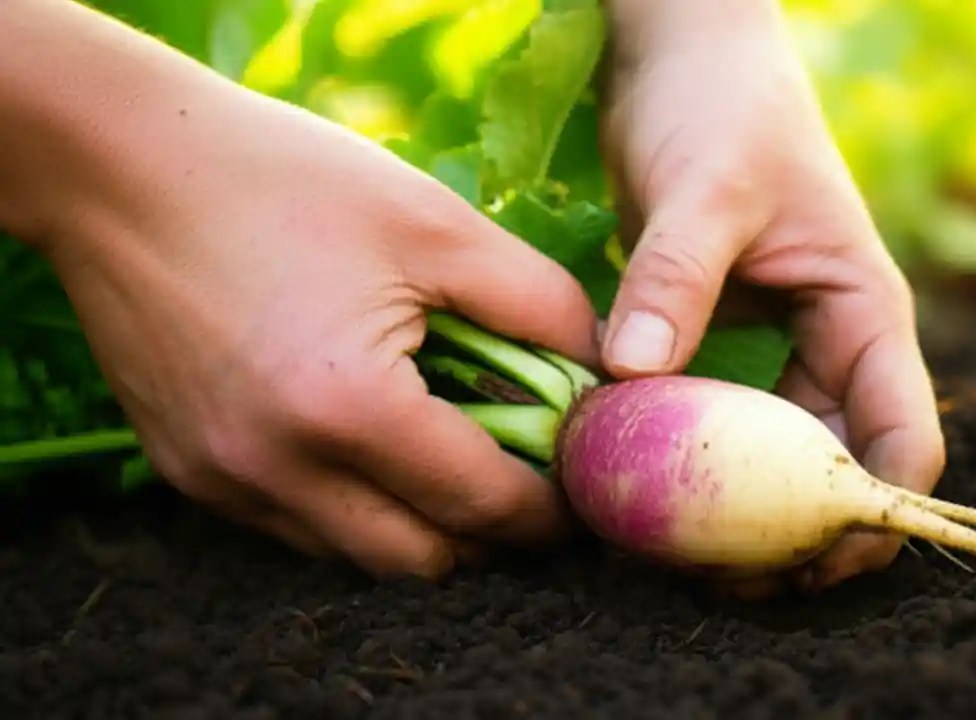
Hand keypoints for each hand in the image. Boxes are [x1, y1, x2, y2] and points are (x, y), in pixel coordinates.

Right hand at [3, 1, 598, 577]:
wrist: (121, 169)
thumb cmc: (287, 183)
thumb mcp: (437, 226)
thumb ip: (539, 306)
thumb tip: (598, 370)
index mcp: (350, 410)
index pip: (482, 506)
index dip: (548, 509)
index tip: (579, 487)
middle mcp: (280, 470)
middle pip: (424, 559)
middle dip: (489, 532)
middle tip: (525, 477)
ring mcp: (226, 481)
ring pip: (359, 555)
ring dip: (421, 524)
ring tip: (452, 454)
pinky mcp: (190, 473)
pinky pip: (298, 527)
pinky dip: (354, 506)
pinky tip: (373, 442)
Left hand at [599, 0, 945, 594]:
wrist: (679, 62)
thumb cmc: (716, 109)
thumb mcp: (702, 188)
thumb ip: (675, 278)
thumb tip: (634, 376)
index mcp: (865, 317)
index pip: (902, 443)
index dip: (868, 517)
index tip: (798, 566)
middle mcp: (831, 349)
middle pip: (834, 474)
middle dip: (789, 538)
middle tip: (713, 580)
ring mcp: (776, 352)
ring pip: (770, 463)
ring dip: (733, 513)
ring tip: (667, 553)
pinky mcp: (720, 348)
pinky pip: (714, 430)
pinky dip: (686, 466)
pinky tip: (636, 491)